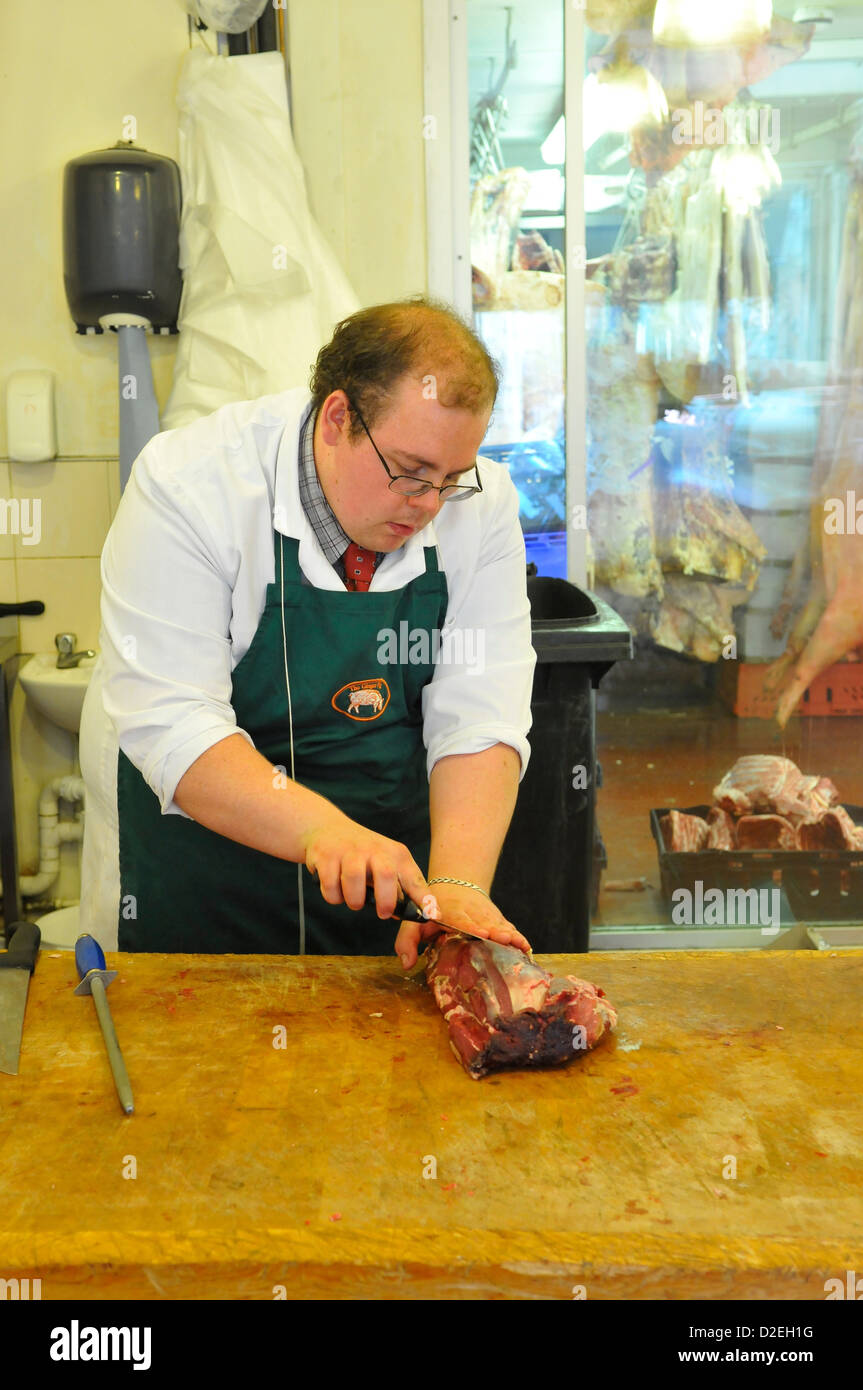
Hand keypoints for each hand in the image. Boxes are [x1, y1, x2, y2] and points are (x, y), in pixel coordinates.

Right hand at [299, 804, 427, 920]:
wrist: (327, 828)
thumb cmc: (362, 854)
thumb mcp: (385, 863)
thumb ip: (398, 888)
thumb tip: (412, 915)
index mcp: (395, 854)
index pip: (413, 877)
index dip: (423, 898)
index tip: (432, 915)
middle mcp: (374, 849)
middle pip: (385, 874)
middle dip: (385, 900)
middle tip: (382, 913)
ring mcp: (349, 851)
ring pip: (353, 880)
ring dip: (353, 900)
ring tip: (353, 901)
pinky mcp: (326, 856)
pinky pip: (330, 885)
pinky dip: (332, 895)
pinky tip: (334, 889)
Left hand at [394, 883, 531, 969]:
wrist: (456, 886)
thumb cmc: (433, 911)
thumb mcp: (414, 922)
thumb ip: (407, 941)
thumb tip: (407, 963)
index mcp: (451, 914)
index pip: (460, 920)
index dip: (470, 927)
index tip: (480, 932)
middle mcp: (472, 915)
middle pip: (485, 923)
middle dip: (494, 931)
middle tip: (503, 938)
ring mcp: (486, 917)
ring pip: (499, 924)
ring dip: (509, 934)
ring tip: (519, 944)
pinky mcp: (497, 920)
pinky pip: (509, 927)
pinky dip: (518, 937)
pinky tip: (526, 947)